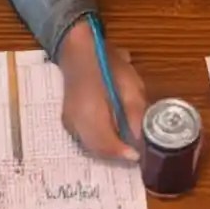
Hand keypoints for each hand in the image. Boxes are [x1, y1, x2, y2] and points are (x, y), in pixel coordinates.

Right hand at [57, 19, 147, 161]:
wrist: (77, 52)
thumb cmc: (106, 64)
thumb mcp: (129, 84)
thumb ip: (135, 112)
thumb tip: (140, 137)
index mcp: (89, 111)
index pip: (106, 143)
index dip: (122, 153)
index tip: (138, 156)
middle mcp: (75, 122)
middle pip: (97, 150)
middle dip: (117, 155)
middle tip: (136, 154)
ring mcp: (69, 123)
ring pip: (90, 148)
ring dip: (109, 151)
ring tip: (126, 147)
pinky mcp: (69, 123)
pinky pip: (86, 141)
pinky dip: (101, 144)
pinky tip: (113, 138)